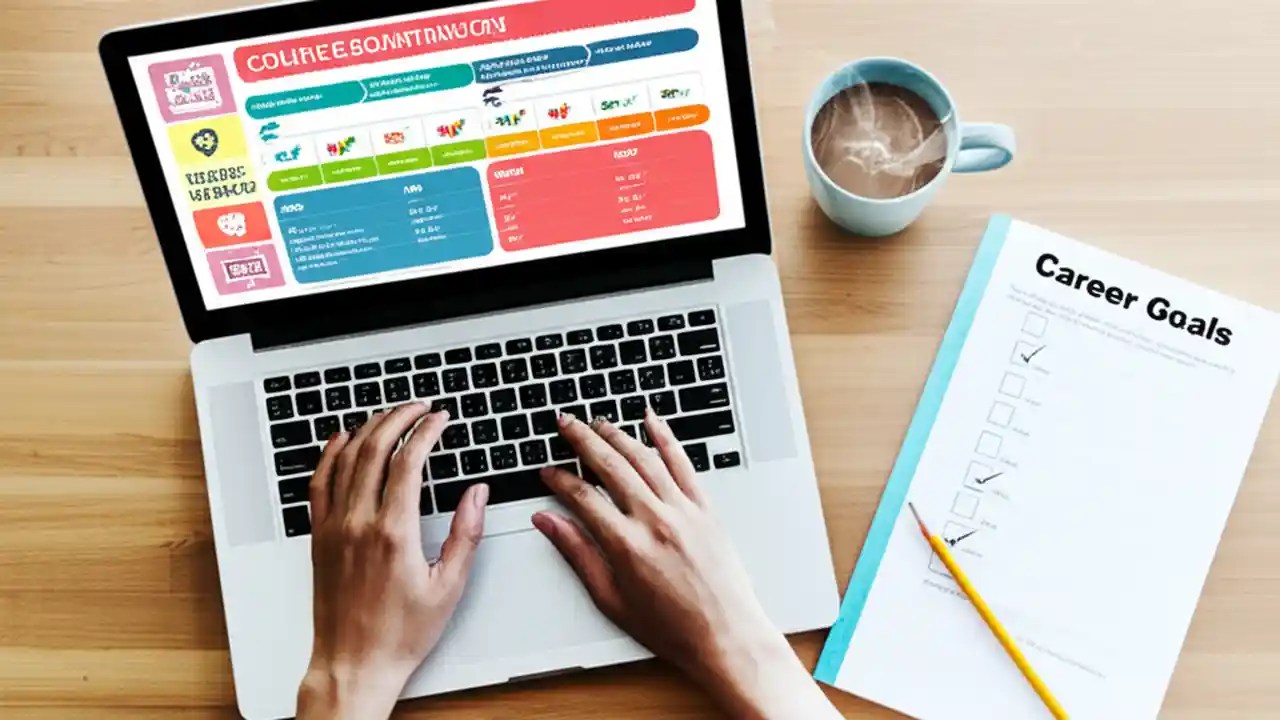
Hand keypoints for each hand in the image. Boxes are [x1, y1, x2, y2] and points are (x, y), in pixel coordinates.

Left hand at [297, 404, 487, 719]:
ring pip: (345, 459)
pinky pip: (319, 483)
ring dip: (368, 428)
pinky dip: (330, 454)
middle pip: (374, 449)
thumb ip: (466, 534)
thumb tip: (476, 494)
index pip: (408, 461)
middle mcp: (359, 523)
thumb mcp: (449, 586)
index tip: (440, 418)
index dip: (426, 431)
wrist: (354, 663)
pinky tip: (341, 440)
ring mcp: (334, 527)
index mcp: (395, 533)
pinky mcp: (319, 536)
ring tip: (389, 416)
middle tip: (418, 408)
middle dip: (399, 418)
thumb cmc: (400, 633)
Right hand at [533, 412, 839, 719]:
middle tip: (565, 424)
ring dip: (617, 434)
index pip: (582, 497)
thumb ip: (577, 554)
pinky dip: (666, 438)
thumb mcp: (612, 599)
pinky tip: (652, 420)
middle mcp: (655, 520)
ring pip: (644, 458)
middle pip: (610, 465)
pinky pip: (683, 463)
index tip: (547, 471)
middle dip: (582, 440)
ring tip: (598, 422)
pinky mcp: (705, 509)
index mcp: (627, 545)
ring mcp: (683, 511)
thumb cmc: (671, 628)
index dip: (560, 479)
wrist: (726, 636)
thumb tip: (547, 523)